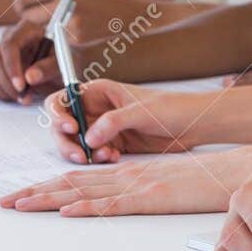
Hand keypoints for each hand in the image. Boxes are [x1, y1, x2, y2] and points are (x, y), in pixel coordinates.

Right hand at [0, 18, 58, 102]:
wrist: (61, 69)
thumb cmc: (63, 61)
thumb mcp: (63, 63)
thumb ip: (49, 67)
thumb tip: (30, 76)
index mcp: (26, 30)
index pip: (10, 45)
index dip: (12, 66)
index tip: (21, 85)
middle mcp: (9, 39)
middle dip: (9, 84)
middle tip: (24, 97)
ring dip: (4, 90)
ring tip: (25, 97)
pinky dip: (0, 93)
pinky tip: (17, 95)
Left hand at [0, 145, 251, 215]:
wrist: (251, 171)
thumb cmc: (221, 182)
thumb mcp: (182, 187)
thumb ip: (161, 193)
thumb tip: (144, 203)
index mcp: (137, 174)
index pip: (87, 178)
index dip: (53, 184)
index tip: (25, 192)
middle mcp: (134, 176)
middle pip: (77, 181)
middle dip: (37, 190)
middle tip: (4, 200)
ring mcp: (144, 185)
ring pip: (87, 190)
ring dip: (49, 197)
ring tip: (20, 204)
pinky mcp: (157, 197)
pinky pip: (117, 204)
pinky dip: (90, 205)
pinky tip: (67, 210)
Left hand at [15, 0, 162, 40]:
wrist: (132, 15)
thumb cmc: (102, 1)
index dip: (21, 2)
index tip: (25, 5)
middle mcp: (64, 2)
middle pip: (27, 14)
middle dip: (30, 17)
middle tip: (40, 18)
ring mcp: (69, 22)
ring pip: (41, 28)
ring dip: (47, 28)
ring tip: (67, 22)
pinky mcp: (76, 38)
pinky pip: (59, 39)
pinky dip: (64, 37)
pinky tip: (82, 31)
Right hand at [41, 79, 209, 162]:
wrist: (192, 125)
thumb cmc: (172, 107)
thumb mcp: (142, 111)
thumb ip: (114, 122)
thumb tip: (89, 137)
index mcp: (99, 92)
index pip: (63, 100)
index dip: (59, 114)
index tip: (71, 128)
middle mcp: (96, 109)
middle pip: (63, 126)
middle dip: (68, 142)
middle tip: (81, 154)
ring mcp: (103, 128)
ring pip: (76, 144)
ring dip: (84, 154)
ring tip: (104, 156)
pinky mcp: (112, 144)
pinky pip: (93, 155)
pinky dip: (98, 159)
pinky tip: (114, 157)